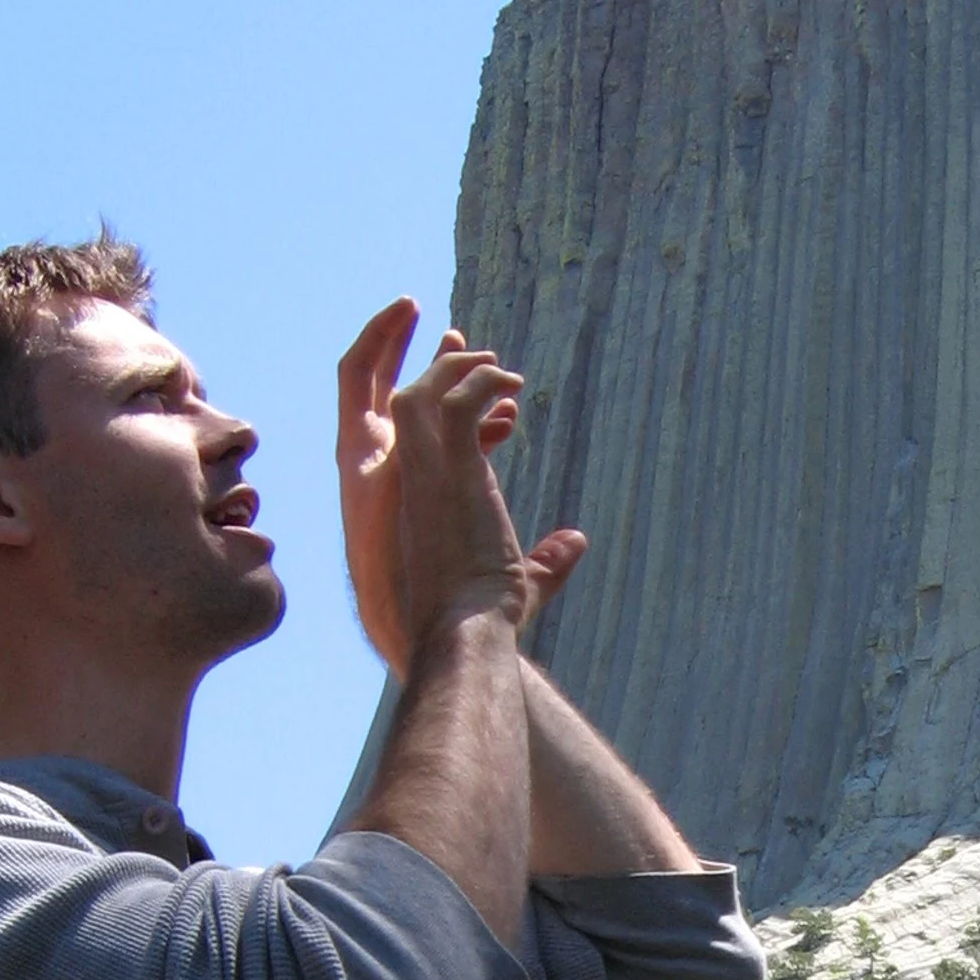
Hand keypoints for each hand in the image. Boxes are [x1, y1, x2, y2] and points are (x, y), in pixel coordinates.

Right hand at [336, 301, 588, 678]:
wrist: (464, 631)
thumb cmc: (486, 621)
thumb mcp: (518, 583)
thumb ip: (547, 560)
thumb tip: (577, 542)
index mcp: (411, 507)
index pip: (414, 440)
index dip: (442, 411)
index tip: (486, 398)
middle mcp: (408, 484)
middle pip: (402, 402)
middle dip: (433, 370)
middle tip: (468, 348)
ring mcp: (423, 472)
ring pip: (425, 392)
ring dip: (459, 369)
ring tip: (497, 365)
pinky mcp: (448, 467)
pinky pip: (459, 400)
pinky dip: (482, 382)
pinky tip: (510, 384)